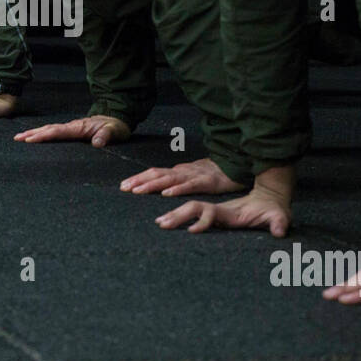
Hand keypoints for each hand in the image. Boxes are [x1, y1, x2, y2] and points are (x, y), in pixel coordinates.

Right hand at [13, 115, 130, 147]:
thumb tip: (97, 143)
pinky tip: (35, 138)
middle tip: (17, 139)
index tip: (31, 139)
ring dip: (34, 132)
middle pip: (49, 129)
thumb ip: (106, 135)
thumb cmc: (116, 127)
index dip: (44, 135)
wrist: (118, 119)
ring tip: (20, 138)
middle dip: (33, 133)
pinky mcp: (72, 131)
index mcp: (80, 127)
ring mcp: (71, 128)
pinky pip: (54, 132)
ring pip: (49, 129)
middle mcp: (73, 126)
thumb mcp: (115, 131)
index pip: (58, 132)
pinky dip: (42, 133)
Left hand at [121, 157, 244, 196]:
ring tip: (138, 191)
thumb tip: (162, 186)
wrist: (238, 166)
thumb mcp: (192, 177)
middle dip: (139, 181)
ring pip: (170, 179)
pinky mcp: (207, 181)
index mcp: (179, 171)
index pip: (155, 173)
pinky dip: (177, 189)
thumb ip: (179, 181)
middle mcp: (183, 171)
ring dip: (152, 185)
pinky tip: (167, 193)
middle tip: (124, 188)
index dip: (139, 178)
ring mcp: (194, 175)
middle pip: (158, 174)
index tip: (123, 186)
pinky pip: (190, 185)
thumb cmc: (215, 174)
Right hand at [155, 184, 290, 236]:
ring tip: (158, 223)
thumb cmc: (273, 209)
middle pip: (193, 208)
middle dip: (178, 216)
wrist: (269, 196)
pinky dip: (174, 213)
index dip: (202, 221)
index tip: (191, 231)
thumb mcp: (278, 216)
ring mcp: (214, 212)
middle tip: (161, 224)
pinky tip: (164, 220)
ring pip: (188, 209)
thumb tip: (280, 231)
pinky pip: (189, 212)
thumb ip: (278, 223)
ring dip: (172, 214)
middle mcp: (219, 209)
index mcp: (231, 211)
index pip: (211, 213)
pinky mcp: (212, 215)